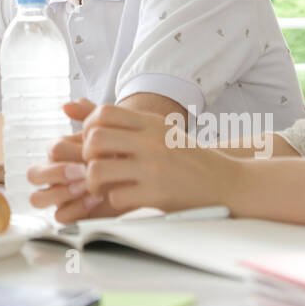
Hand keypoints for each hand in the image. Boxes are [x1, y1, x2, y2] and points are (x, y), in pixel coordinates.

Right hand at [28, 99, 109, 222]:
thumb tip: (67, 106)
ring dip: (60, 193)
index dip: (66, 153)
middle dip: (56, 173)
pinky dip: (73, 209)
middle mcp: (54, 174)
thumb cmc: (118, 150)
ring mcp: (59, 195)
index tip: (87, 155)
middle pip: (33, 175)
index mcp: (59, 153)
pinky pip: (58, 216)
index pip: (50, 151)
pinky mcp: (71, 213)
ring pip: (38, 198)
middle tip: (82, 172)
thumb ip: (88, 114)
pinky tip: (94, 200)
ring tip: (86, 188)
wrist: (137, 171)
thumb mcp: (107, 128)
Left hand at [77, 102, 231, 214]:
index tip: (91, 142)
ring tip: (103, 187)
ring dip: (93, 182)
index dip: (88, 127)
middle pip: (94, 140)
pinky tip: (126, 198)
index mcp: (152, 124)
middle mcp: (151, 142)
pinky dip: (115, 200)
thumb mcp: (165, 132)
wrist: (231, 184)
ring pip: (98, 171)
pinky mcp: (158, 195)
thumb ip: (129, 123)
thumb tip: (72, 105)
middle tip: (94, 165)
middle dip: (85, 156)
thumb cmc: (193, 159)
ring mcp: (154, 169)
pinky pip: (117, 197)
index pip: (104, 113)